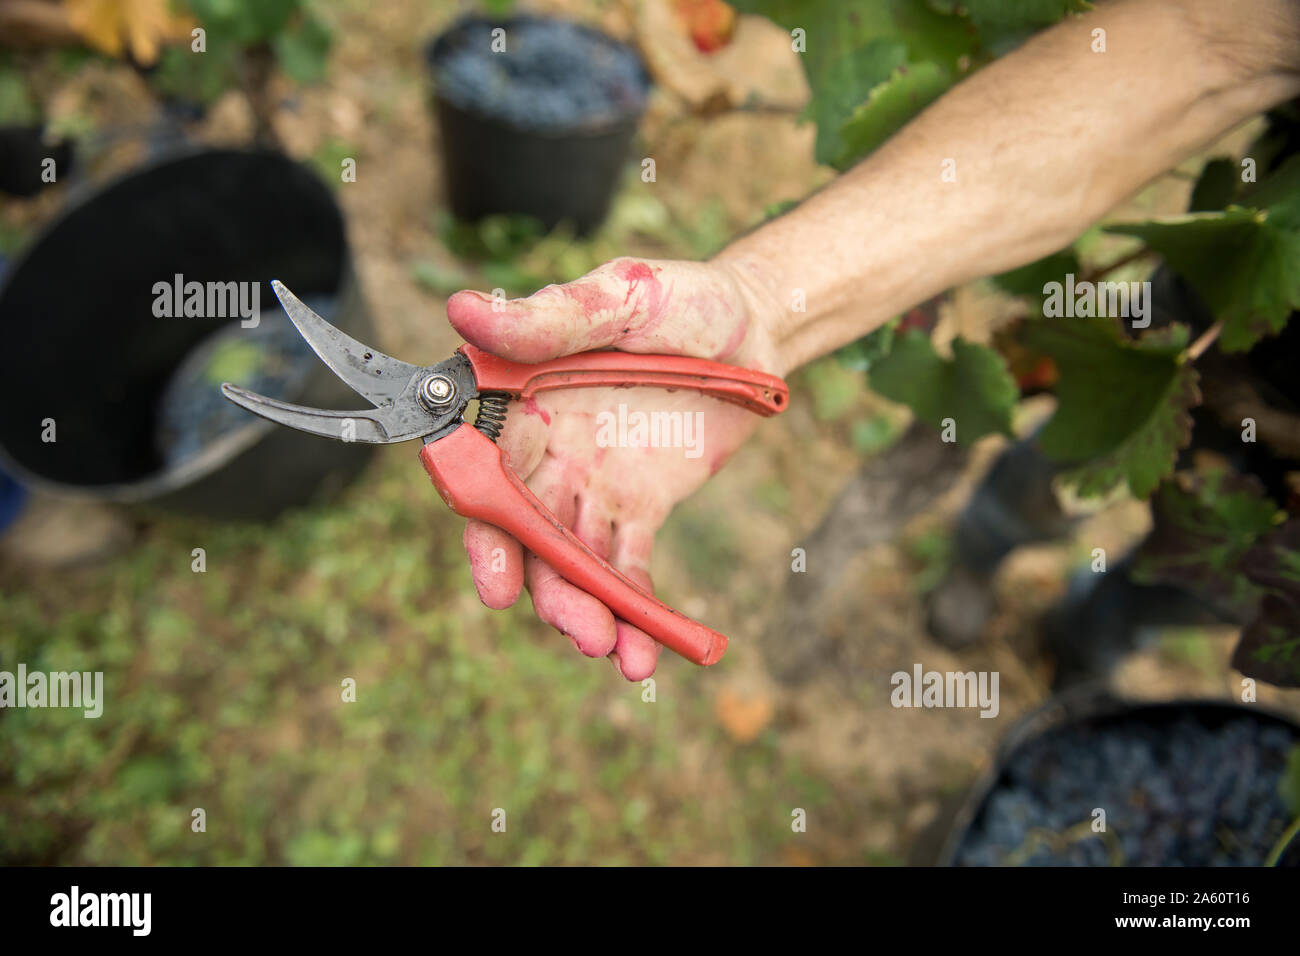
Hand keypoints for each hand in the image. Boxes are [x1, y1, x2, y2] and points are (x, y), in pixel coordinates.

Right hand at [446, 257, 781, 678]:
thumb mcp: (619, 297)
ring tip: (621, 654)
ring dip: (590, 612)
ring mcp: (590, 488)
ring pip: (575, 565)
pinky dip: (636, 610)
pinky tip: (648, 650)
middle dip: (550, 591)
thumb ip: (547, 318)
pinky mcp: (638, 511)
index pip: (485, 476)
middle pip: (529, 537)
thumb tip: (462, 310)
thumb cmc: (680, 297)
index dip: (484, 532)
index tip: (496, 584)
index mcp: (523, 405)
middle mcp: (546, 456)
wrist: (755, 327)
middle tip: (583, 633)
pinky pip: (628, 570)